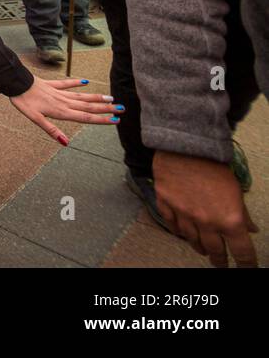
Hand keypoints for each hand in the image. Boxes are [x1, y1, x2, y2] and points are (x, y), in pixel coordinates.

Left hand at [8, 77, 116, 144]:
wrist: (15, 82)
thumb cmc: (23, 101)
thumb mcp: (35, 119)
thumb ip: (52, 130)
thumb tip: (65, 143)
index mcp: (61, 111)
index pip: (85, 117)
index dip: (101, 119)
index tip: (116, 120)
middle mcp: (63, 102)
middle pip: (88, 106)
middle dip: (105, 109)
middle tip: (122, 109)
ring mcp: (58, 93)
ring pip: (81, 96)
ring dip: (96, 98)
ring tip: (111, 98)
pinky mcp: (52, 85)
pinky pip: (67, 84)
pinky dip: (76, 83)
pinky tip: (86, 82)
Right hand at [154, 151, 258, 267]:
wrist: (186, 146)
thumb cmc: (213, 164)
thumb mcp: (236, 190)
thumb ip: (242, 213)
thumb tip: (249, 228)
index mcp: (229, 219)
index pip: (241, 251)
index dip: (245, 263)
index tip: (246, 267)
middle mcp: (207, 222)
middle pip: (215, 250)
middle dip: (220, 260)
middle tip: (221, 264)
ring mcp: (184, 215)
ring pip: (192, 240)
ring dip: (200, 248)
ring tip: (204, 251)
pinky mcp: (166, 204)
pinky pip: (172, 225)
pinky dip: (179, 232)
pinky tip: (183, 234)